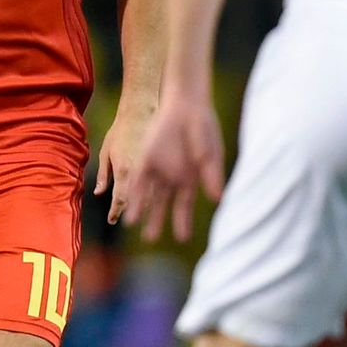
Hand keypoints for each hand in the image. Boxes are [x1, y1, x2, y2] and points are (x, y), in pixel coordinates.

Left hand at [96, 103, 154, 226]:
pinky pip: (159, 183)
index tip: (111, 220)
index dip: (115, 212)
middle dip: (130, 212)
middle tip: (125, 220)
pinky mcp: (161, 161)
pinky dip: (154, 192)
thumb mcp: (106, 151)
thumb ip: (104, 174)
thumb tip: (99, 193)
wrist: (141, 109)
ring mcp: (153, 167)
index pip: (120, 200)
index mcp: (123, 170)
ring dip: (144, 206)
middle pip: (137, 201)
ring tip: (139, 214)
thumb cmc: (120, 130)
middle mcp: (139, 172)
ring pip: (151, 195)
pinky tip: (151, 196)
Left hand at [123, 92, 224, 241]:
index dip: (182, 222)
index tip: (181, 238)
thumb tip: (217, 199)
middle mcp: (173, 177)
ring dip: (141, 209)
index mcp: (190, 179)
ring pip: (148, 195)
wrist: (187, 106)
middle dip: (157, 221)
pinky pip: (139, 180)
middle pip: (163, 204)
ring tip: (132, 226)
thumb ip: (211, 176)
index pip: (184, 206)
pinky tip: (129, 205)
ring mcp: (159, 168)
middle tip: (150, 240)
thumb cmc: (203, 130)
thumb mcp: (209, 155)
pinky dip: (135, 193)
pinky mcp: (147, 158)